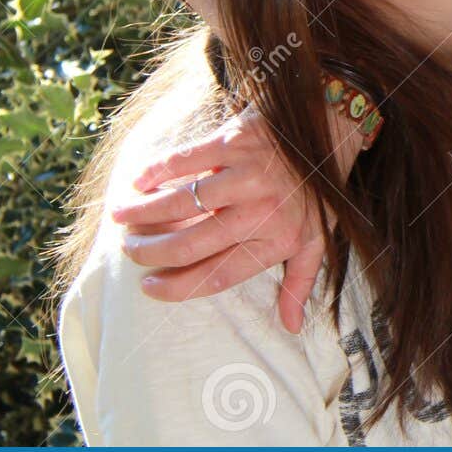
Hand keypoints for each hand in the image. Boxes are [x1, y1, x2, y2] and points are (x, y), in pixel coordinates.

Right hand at [109, 101, 366, 332]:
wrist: (331, 126)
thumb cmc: (319, 189)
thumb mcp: (318, 237)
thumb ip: (301, 280)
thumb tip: (292, 326)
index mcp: (276, 240)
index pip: (217, 275)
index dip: (177, 287)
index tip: (149, 287)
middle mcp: (260, 211)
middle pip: (189, 244)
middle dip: (149, 252)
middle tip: (130, 250)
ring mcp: (246, 175)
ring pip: (179, 203)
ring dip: (142, 212)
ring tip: (120, 218)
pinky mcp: (234, 141)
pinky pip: (183, 160)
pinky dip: (154, 172)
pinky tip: (138, 182)